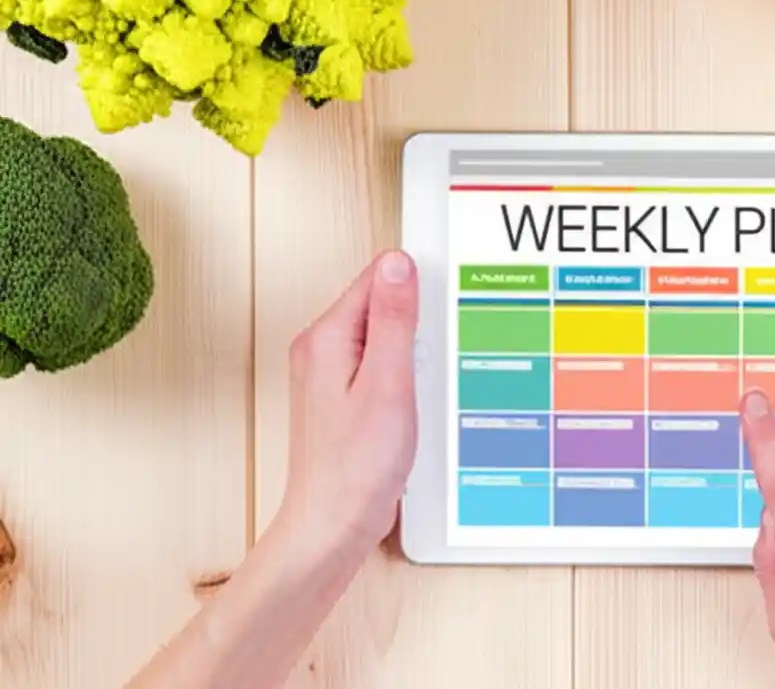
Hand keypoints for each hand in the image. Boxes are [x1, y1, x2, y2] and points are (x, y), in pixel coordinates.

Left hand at [283, 250, 419, 550]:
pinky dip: (404, 375)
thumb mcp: (388, 383)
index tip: (440, 310)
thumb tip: (398, 264)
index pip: (376, 279)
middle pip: (379, 305)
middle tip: (432, 357)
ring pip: (382, 337)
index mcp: (326, 338)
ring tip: (424, 382)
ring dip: (413, 352)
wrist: (332, 526)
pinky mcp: (343, 399)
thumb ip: (394, 320)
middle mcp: (320, 350)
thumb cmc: (356, 468)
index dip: (416, 288)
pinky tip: (416, 399)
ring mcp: (329, 375)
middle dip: (416, 322)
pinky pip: (380, 366)